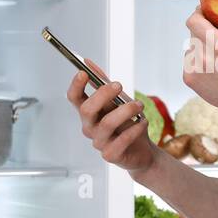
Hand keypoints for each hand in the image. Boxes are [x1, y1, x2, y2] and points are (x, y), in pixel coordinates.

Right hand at [66, 58, 154, 174]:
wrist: (143, 150)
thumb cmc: (128, 124)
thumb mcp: (117, 100)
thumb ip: (103, 83)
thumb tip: (88, 62)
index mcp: (89, 113)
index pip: (74, 98)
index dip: (76, 85)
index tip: (83, 72)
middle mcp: (90, 127)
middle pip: (87, 110)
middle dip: (103, 95)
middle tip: (119, 86)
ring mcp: (99, 142)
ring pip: (107, 123)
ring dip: (126, 110)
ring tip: (139, 105)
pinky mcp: (111, 155)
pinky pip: (122, 139)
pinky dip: (135, 128)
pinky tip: (142, 122)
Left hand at [182, 0, 217, 119]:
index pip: (194, 20)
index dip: (198, 12)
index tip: (208, 11)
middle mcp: (202, 58)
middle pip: (193, 31)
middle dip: (203, 27)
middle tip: (216, 28)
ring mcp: (193, 69)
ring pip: (191, 45)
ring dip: (201, 43)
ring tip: (217, 50)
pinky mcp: (188, 78)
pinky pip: (189, 59)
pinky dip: (199, 57)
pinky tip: (213, 64)